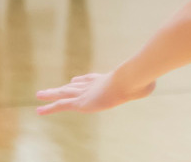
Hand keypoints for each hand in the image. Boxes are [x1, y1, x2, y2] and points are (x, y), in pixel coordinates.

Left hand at [36, 72, 154, 115]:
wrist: (130, 79)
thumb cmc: (140, 80)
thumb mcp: (144, 83)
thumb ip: (144, 84)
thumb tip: (152, 83)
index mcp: (107, 80)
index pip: (91, 79)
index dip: (83, 80)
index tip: (75, 80)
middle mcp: (93, 84)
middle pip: (75, 85)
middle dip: (65, 86)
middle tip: (57, 87)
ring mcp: (86, 92)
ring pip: (64, 93)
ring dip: (51, 94)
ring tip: (39, 94)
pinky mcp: (80, 102)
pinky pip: (60, 105)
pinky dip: (49, 108)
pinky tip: (38, 111)